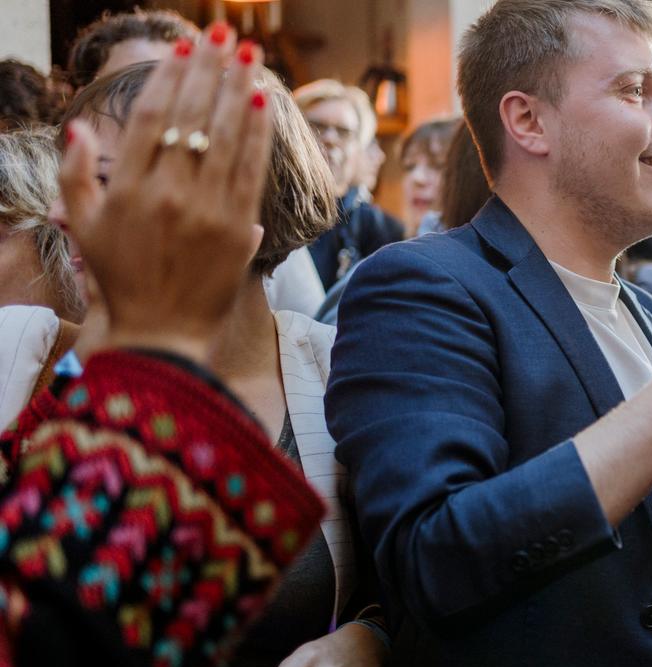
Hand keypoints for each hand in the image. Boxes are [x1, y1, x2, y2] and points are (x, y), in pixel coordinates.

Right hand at [58, 27, 270, 363]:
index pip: (153, 119)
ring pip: (225, 138)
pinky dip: (257, 135)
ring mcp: (206, 212)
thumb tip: (79, 127)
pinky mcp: (238, 230)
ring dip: (238, 90)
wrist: (161, 334)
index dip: (171, 79)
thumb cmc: (121, 278)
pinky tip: (263, 102)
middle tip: (222, 35)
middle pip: (193, 118)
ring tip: (247, 55)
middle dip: (209, 70)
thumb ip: (75, 174)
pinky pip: (250, 171)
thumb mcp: (83, 227)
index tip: (183, 50)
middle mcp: (167, 194)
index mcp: (128, 189)